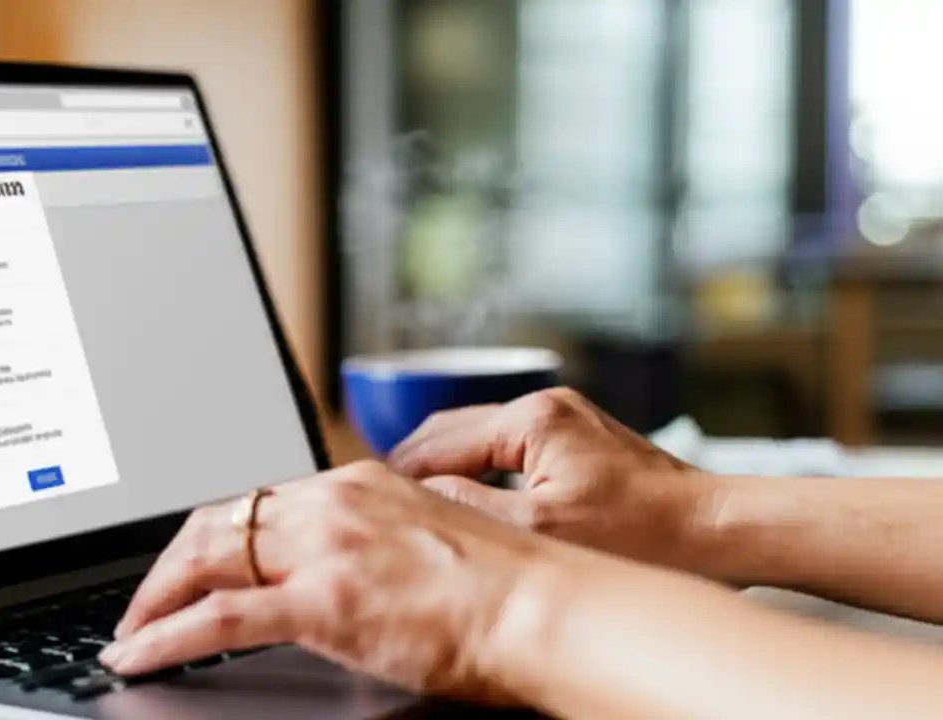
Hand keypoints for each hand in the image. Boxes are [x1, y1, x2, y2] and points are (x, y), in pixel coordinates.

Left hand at [103, 461, 550, 703]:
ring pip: (207, 557)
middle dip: (170, 561)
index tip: (194, 562)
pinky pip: (218, 617)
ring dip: (155, 595)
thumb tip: (338, 574)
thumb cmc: (505, 590)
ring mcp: (326, 548)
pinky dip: (164, 636)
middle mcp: (334, 502)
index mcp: (359, 484)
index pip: (262, 500)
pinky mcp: (323, 600)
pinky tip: (139, 653)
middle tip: (145, 598)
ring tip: (131, 629)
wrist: (545, 609)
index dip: (216, 535)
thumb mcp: (428, 543)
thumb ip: (373, 545)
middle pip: (221, 520)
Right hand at [388, 388, 717, 574]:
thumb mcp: (544, 528)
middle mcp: (545, 406)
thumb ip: (471, 507)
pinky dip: (479, 471)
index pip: (438, 441)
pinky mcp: (578, 439)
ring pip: (477, 437)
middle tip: (382, 504)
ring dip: (445, 467)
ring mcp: (564, 419)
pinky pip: (507, 448)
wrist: (718, 531)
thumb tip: (416, 497)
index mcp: (532, 417)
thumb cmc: (646, 533)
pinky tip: (470, 503)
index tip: (370, 501)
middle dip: (413, 465)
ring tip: (416, 507)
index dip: (399, 474)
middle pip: (451, 429)